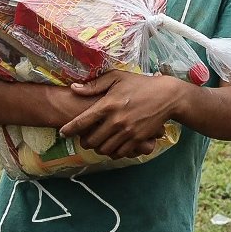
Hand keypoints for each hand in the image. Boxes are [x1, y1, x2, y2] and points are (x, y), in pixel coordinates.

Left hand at [61, 72, 180, 158]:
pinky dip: (113, 152)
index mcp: (108, 104)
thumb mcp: (117, 78)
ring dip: (98, 148)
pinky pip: (120, 153)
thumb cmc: (140, 84)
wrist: (167, 96)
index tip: (63, 132)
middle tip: (83, 139)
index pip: (82, 121)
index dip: (69, 129)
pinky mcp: (138, 140)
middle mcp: (116, 121)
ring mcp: (128, 132)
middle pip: (91, 140)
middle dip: (83, 142)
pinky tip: (112, 146)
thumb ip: (94, 85)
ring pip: (104, 149)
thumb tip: (73, 89)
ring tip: (97, 143)